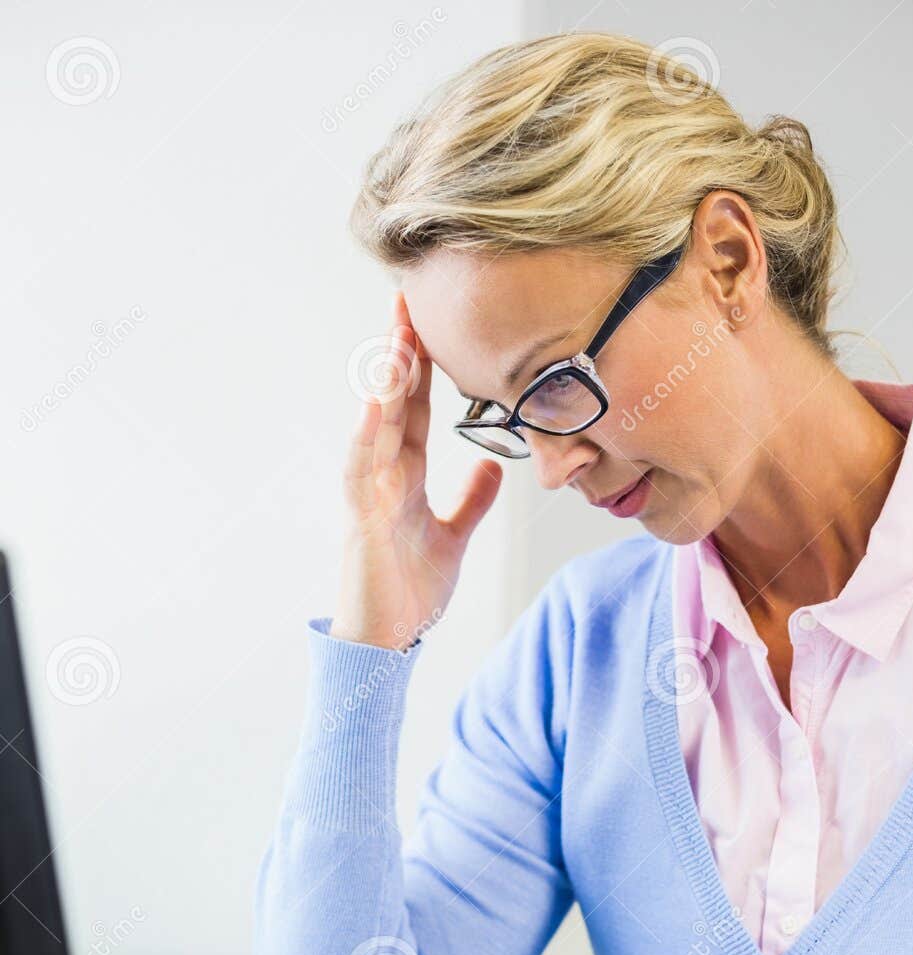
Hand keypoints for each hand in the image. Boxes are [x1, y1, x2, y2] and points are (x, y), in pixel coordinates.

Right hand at [332, 290, 503, 648]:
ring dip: (382, 383)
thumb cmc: (410, 591)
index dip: (421, 366)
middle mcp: (383, 476)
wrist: (388, 641)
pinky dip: (368, 438)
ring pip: (374, 427)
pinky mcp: (362, 521)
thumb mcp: (454, 537)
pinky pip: (362, 471)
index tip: (431, 320)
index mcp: (405, 476)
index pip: (412, 407)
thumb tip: (493, 467)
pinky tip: (375, 406)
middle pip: (390, 403)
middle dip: (399, 352)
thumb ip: (472, 501)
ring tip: (395, 337)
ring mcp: (369, 495)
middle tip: (407, 299)